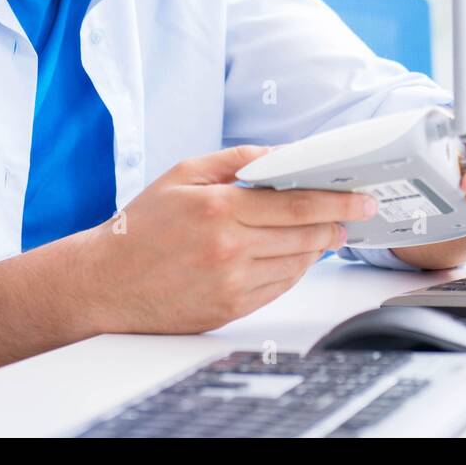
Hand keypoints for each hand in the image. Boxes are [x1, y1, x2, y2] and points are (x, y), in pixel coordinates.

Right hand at [75, 146, 377, 333]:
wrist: (104, 283)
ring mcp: (230, 284)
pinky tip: (295, 256)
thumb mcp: (183, 175)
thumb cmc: (141, 227)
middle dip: (338, 223)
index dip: (337, 201)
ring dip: (319, 248)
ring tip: (328, 233)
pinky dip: (294, 271)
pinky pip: (279, 288)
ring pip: (297, 264)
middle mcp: (228, 249)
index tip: (361, 198)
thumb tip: (280, 154)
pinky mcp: (229, 310)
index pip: (297, 205)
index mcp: (219, 209)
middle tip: (356, 214)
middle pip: (305, 236)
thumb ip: (236, 160)